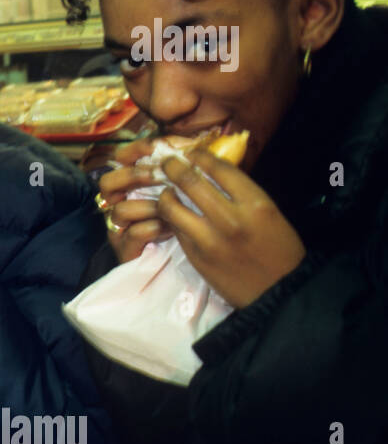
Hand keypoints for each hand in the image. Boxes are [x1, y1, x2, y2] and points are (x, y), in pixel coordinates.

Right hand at [98, 138, 174, 263]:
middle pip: (107, 183)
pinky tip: (171, 229)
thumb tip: (182, 144)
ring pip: (120, 210)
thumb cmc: (185, 220)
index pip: (119, 161)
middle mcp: (119, 204)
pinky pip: (134, 233)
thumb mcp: (184, 188)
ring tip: (172, 210)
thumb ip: (181, 166)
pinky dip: (154, 228)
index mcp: (131, 186)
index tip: (153, 147)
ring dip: (149, 207)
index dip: (132, 152)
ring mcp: (120, 228)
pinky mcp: (126, 250)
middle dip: (132, 176)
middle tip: (158, 176)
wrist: (188, 260)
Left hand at [156, 149, 305, 307]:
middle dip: (173, 166)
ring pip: (172, 206)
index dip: (200, 156)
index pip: (220, 168)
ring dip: (165, 194)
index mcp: (256, 204)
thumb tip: (213, 172)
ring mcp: (210, 239)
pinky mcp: (196, 256)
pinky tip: (173, 214)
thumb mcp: (269, 213)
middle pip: (189, 181)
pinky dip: (170, 218)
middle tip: (168, 163)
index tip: (192, 153)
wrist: (278, 291)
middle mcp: (231, 219)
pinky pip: (175, 229)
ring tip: (167, 191)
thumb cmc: (279, 249)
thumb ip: (242, 193)